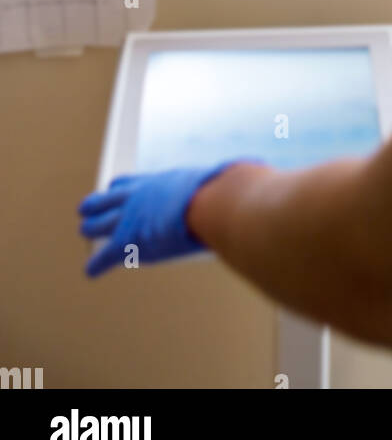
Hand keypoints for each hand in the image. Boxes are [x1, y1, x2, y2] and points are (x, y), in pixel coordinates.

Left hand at [78, 161, 255, 276]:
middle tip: (89, 210)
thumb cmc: (226, 192)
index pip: (129, 182)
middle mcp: (138, 195)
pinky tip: (90, 271)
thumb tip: (259, 167)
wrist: (216, 202)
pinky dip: (95, 264)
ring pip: (97, 223)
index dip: (120, 188)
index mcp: (158, 182)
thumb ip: (232, 174)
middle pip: (107, 199)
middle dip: (98, 205)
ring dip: (91, 228)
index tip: (115, 189)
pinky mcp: (127, 240)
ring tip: (85, 231)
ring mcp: (129, 217)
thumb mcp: (225, 177)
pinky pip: (104, 255)